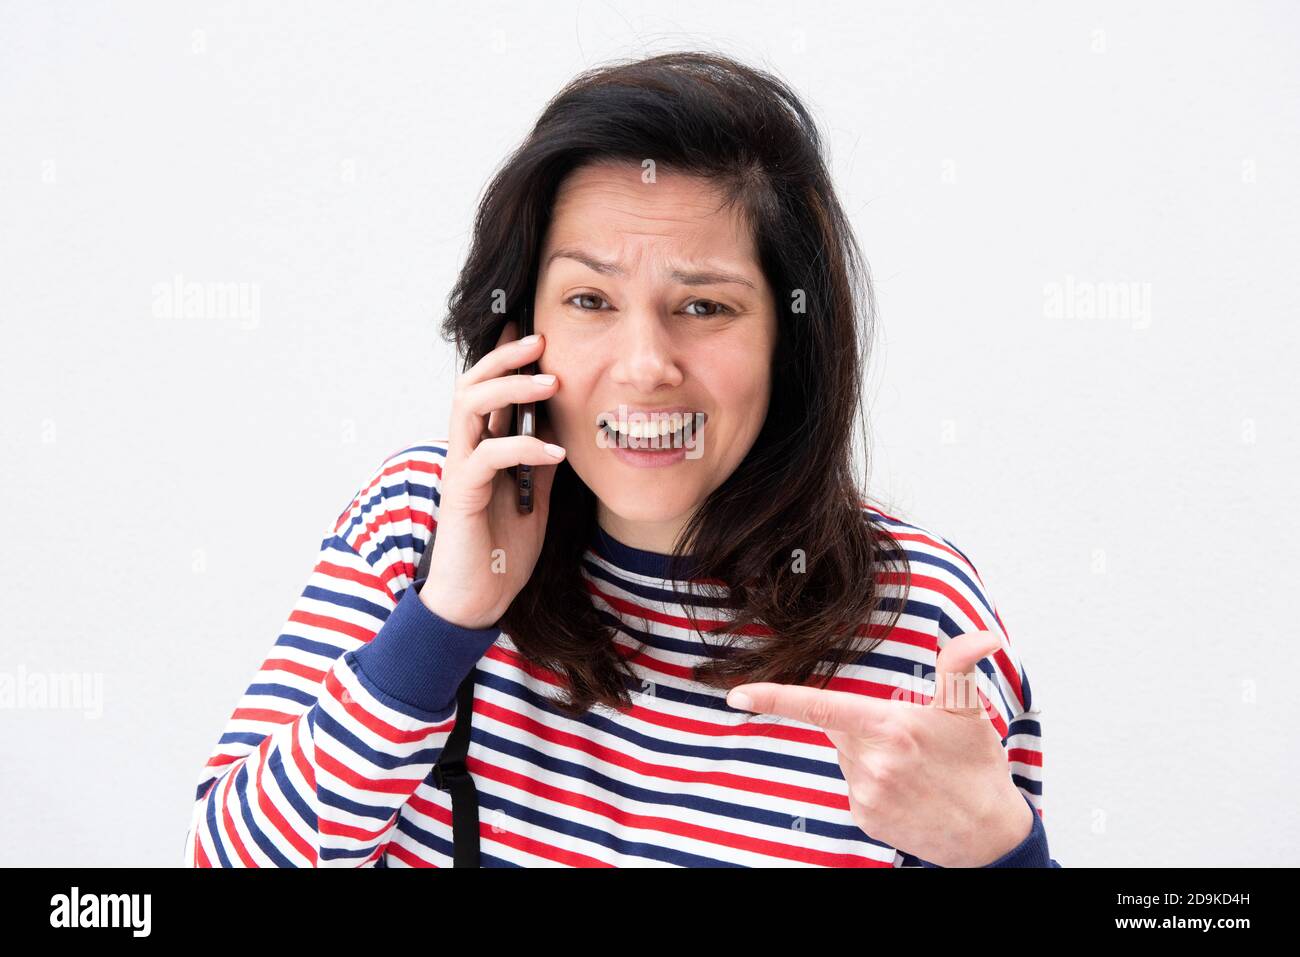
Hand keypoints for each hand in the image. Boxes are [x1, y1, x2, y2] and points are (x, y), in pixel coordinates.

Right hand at [418, 319, 565, 628]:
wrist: (479, 600)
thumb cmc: (502, 549)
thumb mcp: (534, 495)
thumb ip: (540, 460)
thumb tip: (561, 425)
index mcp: (482, 447)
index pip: (489, 389)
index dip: (506, 357)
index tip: (533, 329)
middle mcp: (465, 451)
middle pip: (472, 384)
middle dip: (504, 357)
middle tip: (540, 340)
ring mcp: (460, 470)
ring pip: (469, 407)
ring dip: (510, 389)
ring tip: (550, 383)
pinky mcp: (462, 495)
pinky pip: (486, 456)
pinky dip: (522, 447)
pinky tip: (553, 450)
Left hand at [726, 631, 1032, 866]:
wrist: (990, 836)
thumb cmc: (977, 768)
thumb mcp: (968, 712)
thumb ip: (959, 667)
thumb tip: (982, 635)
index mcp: (890, 728)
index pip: (820, 707)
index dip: (775, 697)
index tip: (738, 693)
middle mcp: (871, 763)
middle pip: (840, 728)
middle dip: (863, 724)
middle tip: (907, 738)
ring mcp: (866, 794)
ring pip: (848, 756)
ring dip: (870, 754)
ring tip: (914, 768)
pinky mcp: (864, 817)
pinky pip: (856, 786)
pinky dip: (874, 781)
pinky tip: (906, 789)